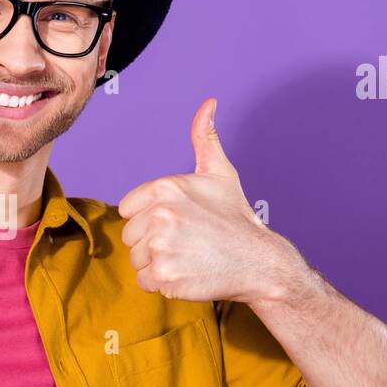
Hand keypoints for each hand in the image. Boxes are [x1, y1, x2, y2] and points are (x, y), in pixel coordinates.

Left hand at [118, 97, 291, 303]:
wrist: (259, 262)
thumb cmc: (235, 218)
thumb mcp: (220, 173)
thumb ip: (204, 138)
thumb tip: (208, 103)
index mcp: (165, 187)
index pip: (127, 209)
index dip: (148, 218)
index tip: (177, 222)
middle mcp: (160, 215)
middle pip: (130, 235)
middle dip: (151, 242)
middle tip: (186, 242)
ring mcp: (162, 247)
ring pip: (136, 259)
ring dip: (156, 263)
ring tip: (188, 257)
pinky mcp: (165, 276)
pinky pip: (144, 282)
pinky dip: (162, 283)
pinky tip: (187, 273)